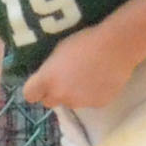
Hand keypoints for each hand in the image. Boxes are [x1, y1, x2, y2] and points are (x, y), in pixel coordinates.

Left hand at [22, 26, 136, 109]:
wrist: (116, 46)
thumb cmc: (85, 41)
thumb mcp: (59, 51)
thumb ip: (50, 69)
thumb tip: (49, 77)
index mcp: (47, 80)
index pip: (29, 95)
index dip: (34, 90)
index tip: (41, 83)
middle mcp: (61, 95)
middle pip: (49, 102)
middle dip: (53, 93)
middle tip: (64, 80)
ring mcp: (80, 103)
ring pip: (70, 102)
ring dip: (73, 94)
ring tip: (86, 77)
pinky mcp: (97, 105)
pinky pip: (89, 102)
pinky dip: (91, 94)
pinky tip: (100, 80)